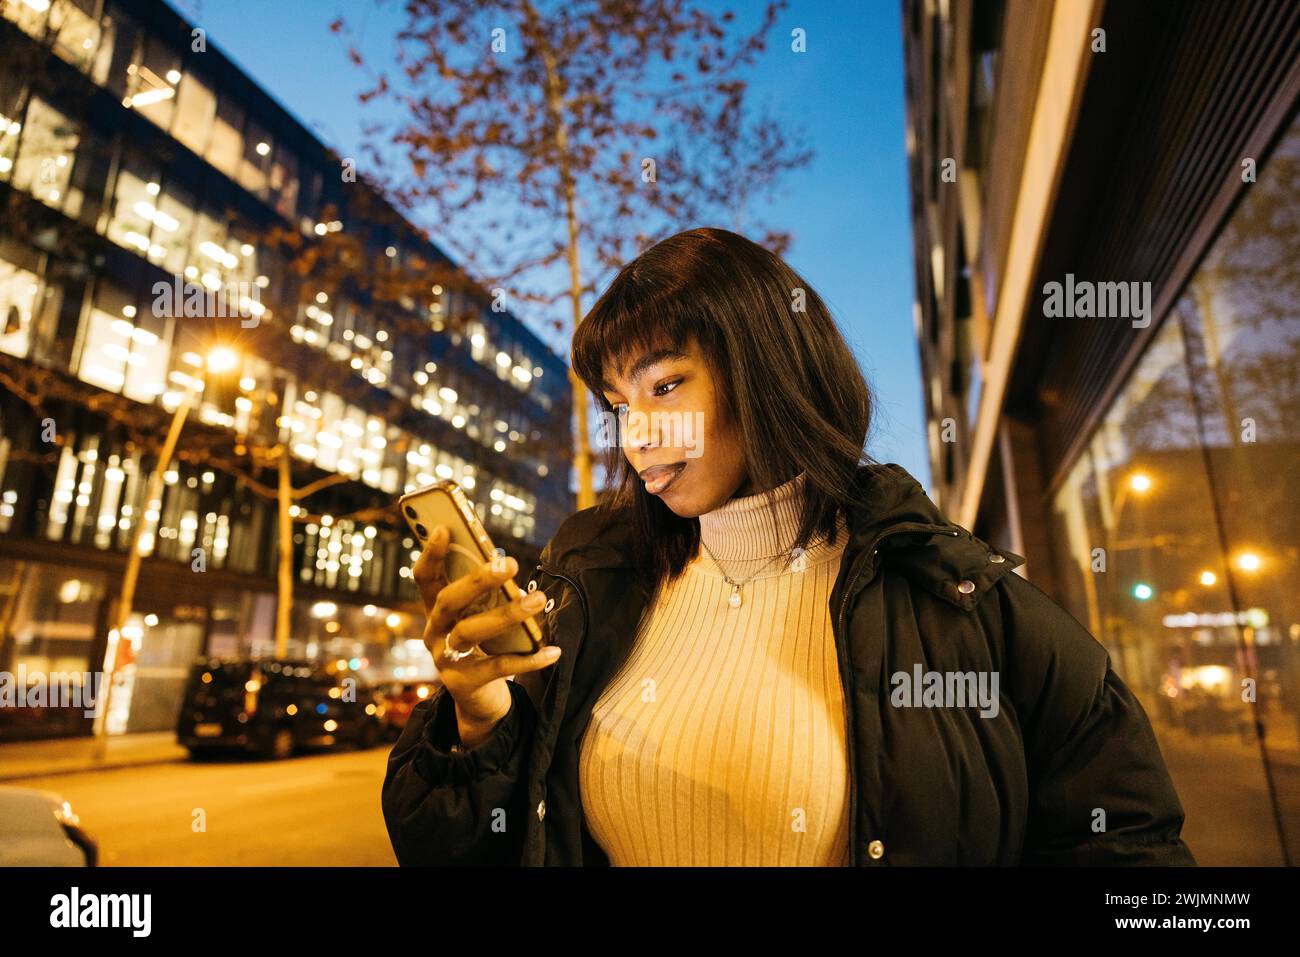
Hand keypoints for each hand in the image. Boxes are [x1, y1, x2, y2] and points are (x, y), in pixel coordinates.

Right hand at [411, 525, 559, 747]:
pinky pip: (497, 668)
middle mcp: (434, 632)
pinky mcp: (463, 684)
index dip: (431, 553)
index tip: (443, 528)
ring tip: (538, 600)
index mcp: (435, 610)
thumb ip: (484, 595)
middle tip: (510, 564)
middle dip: (478, 580)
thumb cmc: (484, 645)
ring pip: (471, 631)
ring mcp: (445, 659)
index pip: (425, 578)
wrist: (479, 699)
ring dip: (507, 613)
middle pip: (449, 601)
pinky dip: (527, 659)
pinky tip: (553, 650)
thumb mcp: (479, 617)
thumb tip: (506, 563)